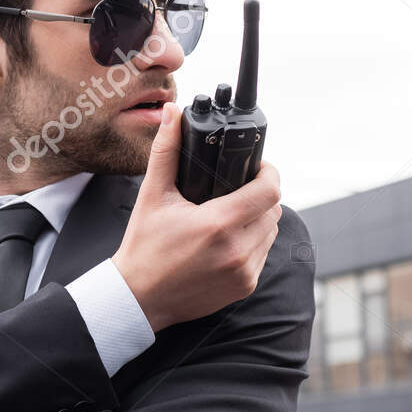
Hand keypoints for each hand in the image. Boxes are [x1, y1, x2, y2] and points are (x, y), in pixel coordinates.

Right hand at [112, 102, 282, 332]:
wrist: (138, 298)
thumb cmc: (143, 247)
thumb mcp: (152, 195)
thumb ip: (167, 151)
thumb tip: (172, 113)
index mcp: (218, 224)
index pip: (269, 191)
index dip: (268, 173)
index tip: (257, 168)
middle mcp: (237, 251)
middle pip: (273, 210)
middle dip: (259, 196)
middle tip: (237, 190)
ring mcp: (243, 272)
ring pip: (271, 232)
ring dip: (258, 220)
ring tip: (232, 214)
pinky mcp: (244, 287)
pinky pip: (262, 255)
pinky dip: (252, 243)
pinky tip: (229, 240)